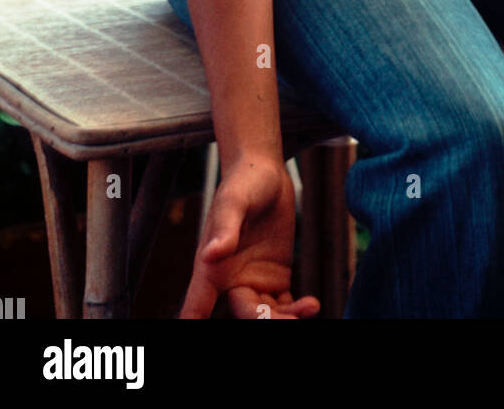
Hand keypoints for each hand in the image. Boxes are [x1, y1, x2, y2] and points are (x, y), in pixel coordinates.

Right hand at [178, 155, 321, 319]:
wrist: (266, 172)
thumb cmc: (243, 182)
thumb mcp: (234, 201)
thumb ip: (225, 228)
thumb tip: (209, 255)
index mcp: (211, 268)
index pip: (197, 305)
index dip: (193, 323)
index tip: (192, 331)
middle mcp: (230, 280)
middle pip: (244, 315)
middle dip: (264, 322)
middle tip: (288, 321)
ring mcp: (254, 281)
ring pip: (267, 315)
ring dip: (285, 319)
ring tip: (309, 308)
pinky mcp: (276, 277)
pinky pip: (284, 304)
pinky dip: (297, 311)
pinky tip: (311, 305)